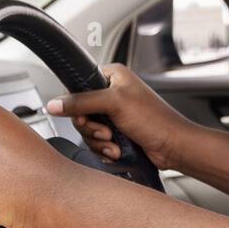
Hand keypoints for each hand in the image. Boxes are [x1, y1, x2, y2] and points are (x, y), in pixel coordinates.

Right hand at [45, 63, 186, 168]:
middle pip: (80, 112)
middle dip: (91, 128)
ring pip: (87, 130)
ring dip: (99, 142)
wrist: (173, 147)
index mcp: (113, 76)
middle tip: (106, 132)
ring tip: (115, 144)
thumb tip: (54, 104)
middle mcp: (113, 93)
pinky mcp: (117, 132)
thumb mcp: (115, 104)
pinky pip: (97, 142)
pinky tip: (117, 151)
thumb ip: (81, 102)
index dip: (77, 105)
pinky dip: (105, 149)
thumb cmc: (155, 120)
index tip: (85, 116)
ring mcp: (114, 114)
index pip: (78, 85)